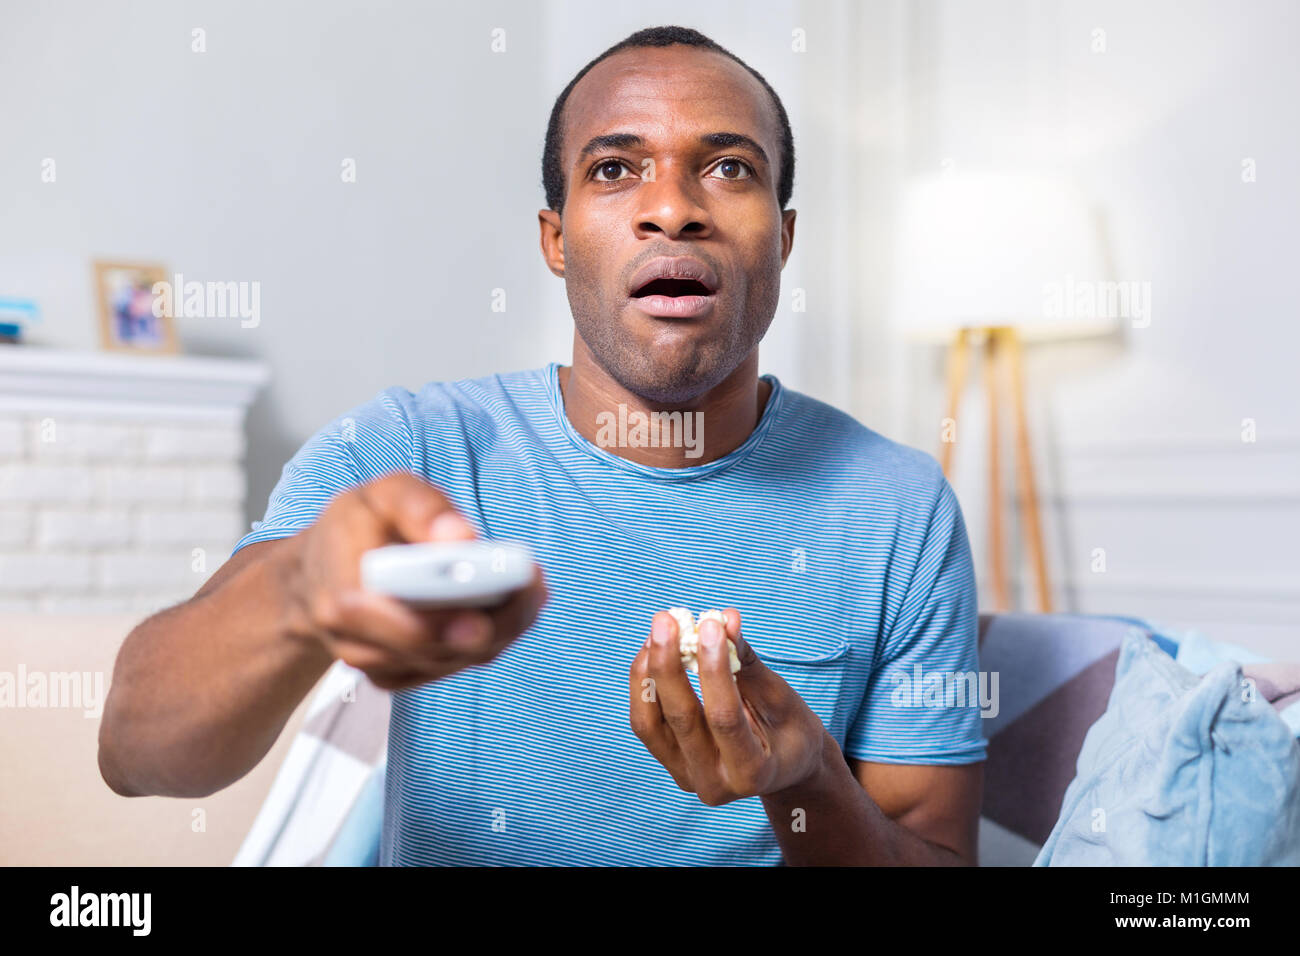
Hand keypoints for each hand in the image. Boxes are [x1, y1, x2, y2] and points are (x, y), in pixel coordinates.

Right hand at [282, 471, 546, 689]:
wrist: (319, 570)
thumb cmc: (357, 526)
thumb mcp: (381, 494)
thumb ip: (421, 507)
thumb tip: (462, 536)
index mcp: (344, 597)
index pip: (405, 625)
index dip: (457, 617)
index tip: (507, 591)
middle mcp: (356, 642)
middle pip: (438, 649)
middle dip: (496, 622)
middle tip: (534, 588)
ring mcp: (377, 665)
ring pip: (453, 661)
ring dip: (500, 630)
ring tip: (532, 590)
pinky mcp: (397, 674)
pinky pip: (451, 666)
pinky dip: (489, 641)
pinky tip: (510, 610)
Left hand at [629, 608, 827, 804]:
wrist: (785, 767)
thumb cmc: (789, 729)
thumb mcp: (779, 696)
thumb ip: (746, 661)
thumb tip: (724, 618)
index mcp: (752, 772)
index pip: (724, 716)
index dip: (714, 668)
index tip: (710, 624)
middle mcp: (714, 784)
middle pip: (681, 718)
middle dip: (669, 664)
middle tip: (668, 619)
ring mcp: (687, 777)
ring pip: (649, 722)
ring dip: (649, 671)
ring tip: (659, 629)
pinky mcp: (670, 763)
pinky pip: (646, 721)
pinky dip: (644, 682)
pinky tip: (653, 650)